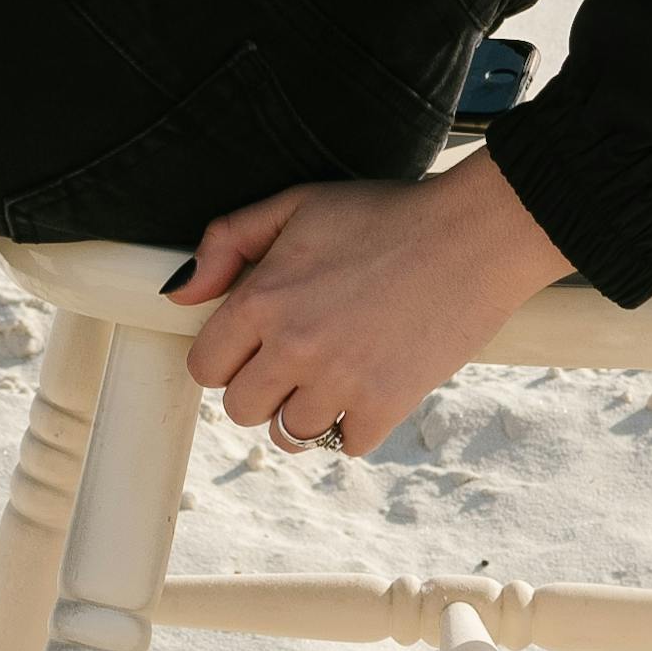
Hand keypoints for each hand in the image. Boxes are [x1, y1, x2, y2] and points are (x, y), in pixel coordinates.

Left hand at [166, 150, 570, 458]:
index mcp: (262, 299)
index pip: (204, 368)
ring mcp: (340, 382)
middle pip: (240, 410)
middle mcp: (293, 347)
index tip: (254, 345)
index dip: (227, 357)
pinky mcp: (386, 406)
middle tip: (296, 359)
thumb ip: (227, 242)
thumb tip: (179, 294)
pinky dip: (353, 425)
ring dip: (304, 413)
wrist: (472, 236)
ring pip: (290, 436)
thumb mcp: (297, 205)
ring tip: (332, 376)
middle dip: (262, 388)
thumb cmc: (384, 214)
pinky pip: (345, 445)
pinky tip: (367, 387)